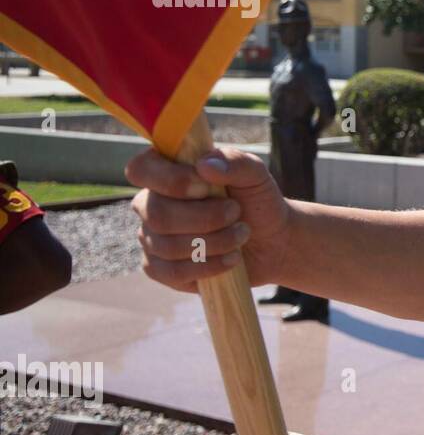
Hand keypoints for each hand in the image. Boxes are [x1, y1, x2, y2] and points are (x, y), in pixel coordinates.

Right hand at [125, 146, 290, 292]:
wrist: (272, 242)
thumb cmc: (257, 202)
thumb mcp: (256, 175)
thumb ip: (235, 162)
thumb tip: (205, 165)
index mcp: (167, 173)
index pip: (140, 169)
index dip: (169, 180)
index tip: (204, 187)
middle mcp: (151, 204)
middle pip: (157, 214)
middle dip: (206, 218)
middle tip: (236, 213)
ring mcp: (152, 238)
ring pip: (167, 246)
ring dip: (214, 242)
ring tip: (241, 235)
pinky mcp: (161, 269)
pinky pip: (172, 272)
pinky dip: (208, 266)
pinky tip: (231, 258)